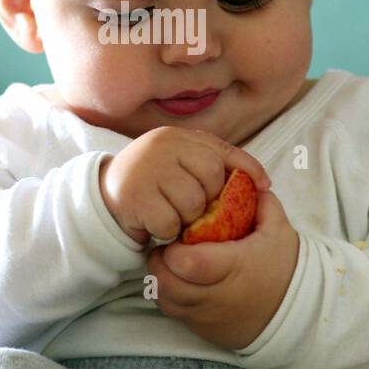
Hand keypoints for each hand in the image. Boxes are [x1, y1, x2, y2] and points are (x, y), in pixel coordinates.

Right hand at [99, 126, 270, 244]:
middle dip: (208, 199)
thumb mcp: (182, 163)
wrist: (105, 195)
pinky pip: (169, 223)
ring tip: (172, 214)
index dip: (246, 170)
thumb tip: (264, 183)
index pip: (222, 152)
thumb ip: (216, 164)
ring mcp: (146, 170)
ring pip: (192, 203)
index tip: (264, 188)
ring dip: (186, 218)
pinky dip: (167, 230)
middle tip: (191, 207)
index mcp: (177, 137)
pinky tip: (155, 223)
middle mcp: (161, 146)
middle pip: (210, 178)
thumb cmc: (154, 180)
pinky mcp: (134, 197)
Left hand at [145, 189, 298, 349]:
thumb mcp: (279, 230)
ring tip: (174, 263)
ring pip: (165, 299)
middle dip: (161, 261)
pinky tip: (181, 281)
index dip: (175, 248)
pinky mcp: (201, 329)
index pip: (188, 262)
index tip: (180, 235)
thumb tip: (243, 177)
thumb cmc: (284, 267)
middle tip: (171, 247)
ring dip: (162, 278)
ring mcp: (206, 315)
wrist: (295, 313)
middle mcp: (216, 295)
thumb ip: (261, 201)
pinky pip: (173, 313)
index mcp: (233, 267)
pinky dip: (169, 296)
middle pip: (168, 282)